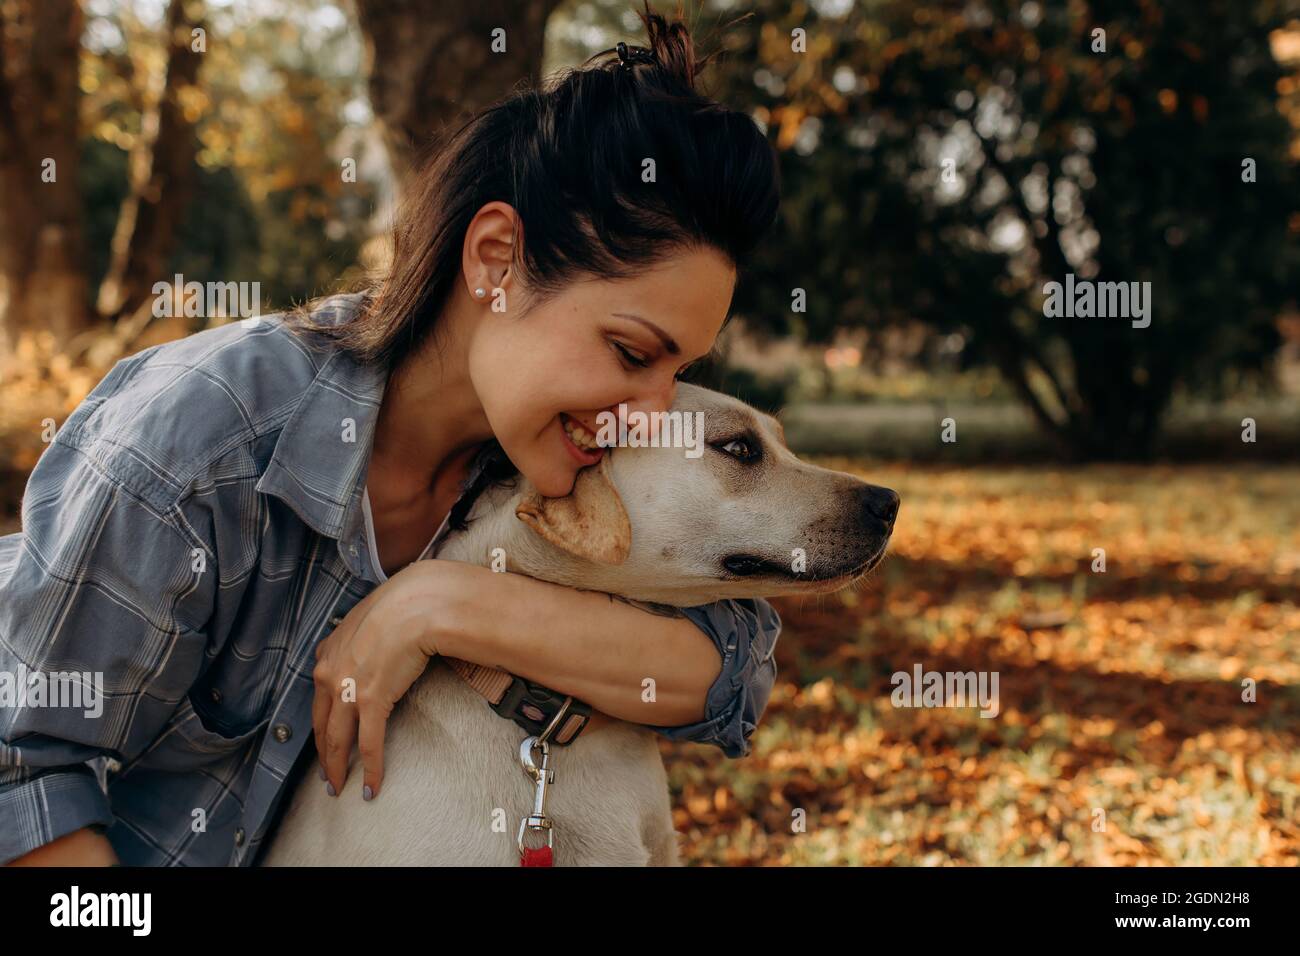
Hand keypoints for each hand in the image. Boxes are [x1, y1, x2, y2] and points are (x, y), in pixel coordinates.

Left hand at [311, 561, 452, 800]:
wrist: (416, 605)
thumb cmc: (400, 605)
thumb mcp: (366, 619)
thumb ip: (358, 638)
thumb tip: (368, 644)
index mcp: (327, 654)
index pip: (318, 700)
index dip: (321, 725)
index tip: (324, 741)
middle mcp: (329, 674)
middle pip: (321, 725)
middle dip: (323, 755)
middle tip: (327, 776)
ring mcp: (348, 690)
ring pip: (337, 741)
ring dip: (338, 768)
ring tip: (340, 788)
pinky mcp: (372, 702)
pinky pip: (369, 745)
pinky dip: (371, 769)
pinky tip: (372, 786)